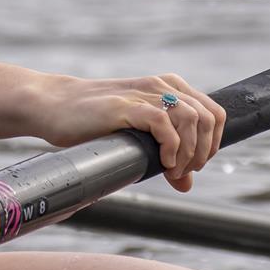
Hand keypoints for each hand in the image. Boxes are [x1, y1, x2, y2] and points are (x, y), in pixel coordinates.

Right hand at [33, 73, 224, 191]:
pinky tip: (162, 162)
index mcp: (169, 87)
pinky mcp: (126, 106)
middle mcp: (161, 86)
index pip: (215, 113)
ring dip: (189, 152)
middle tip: (183, 172)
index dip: (213, 143)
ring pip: (192, 119)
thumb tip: (187, 184)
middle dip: (203, 151)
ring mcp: (144, 93)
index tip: (195, 164)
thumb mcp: (137, 137)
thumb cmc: (93, 123)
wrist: (55, 107)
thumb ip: (165, 153)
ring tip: (172, 170)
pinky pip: (163, 123)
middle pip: (208, 118)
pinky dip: (171, 147)